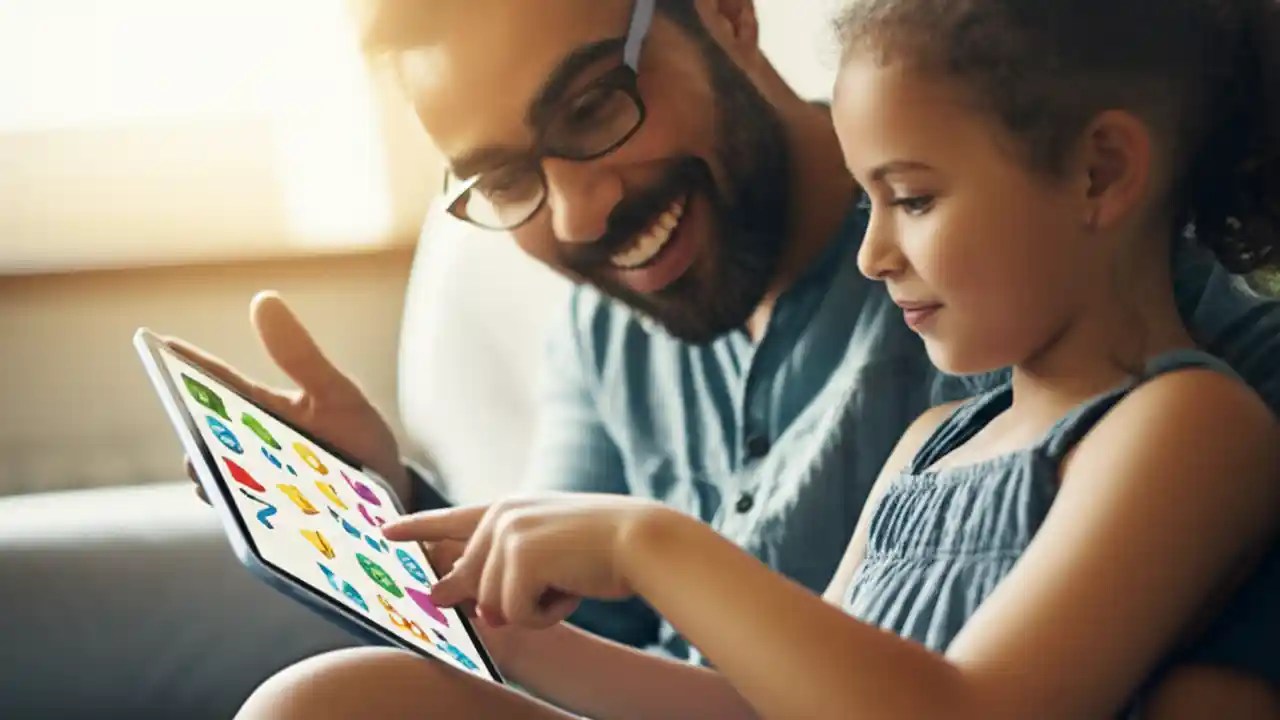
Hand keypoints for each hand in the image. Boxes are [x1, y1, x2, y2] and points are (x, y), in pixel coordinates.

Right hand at [173, 291, 408, 505]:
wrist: (390, 497)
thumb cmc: (359, 438)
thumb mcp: (336, 394)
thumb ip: (300, 356)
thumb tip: (262, 298)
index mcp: (259, 410)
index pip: (214, 383)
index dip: (186, 365)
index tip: (161, 346)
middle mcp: (246, 448)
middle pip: (205, 437)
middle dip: (199, 435)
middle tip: (199, 432)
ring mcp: (253, 487)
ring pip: (219, 482)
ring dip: (222, 481)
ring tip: (228, 480)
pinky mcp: (265, 526)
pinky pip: (247, 522)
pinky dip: (249, 517)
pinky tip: (260, 516)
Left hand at [382, 495, 672, 629]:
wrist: (641, 539)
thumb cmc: (602, 548)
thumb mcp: (547, 552)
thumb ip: (503, 569)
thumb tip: (460, 604)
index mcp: (508, 508)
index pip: (451, 520)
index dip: (416, 528)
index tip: (384, 531)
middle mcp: (500, 516)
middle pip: (473, 582)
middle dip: (503, 600)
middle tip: (552, 587)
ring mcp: (506, 534)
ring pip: (494, 603)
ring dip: (534, 609)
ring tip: (570, 583)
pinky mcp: (518, 557)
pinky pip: (515, 612)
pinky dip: (544, 615)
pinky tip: (571, 591)